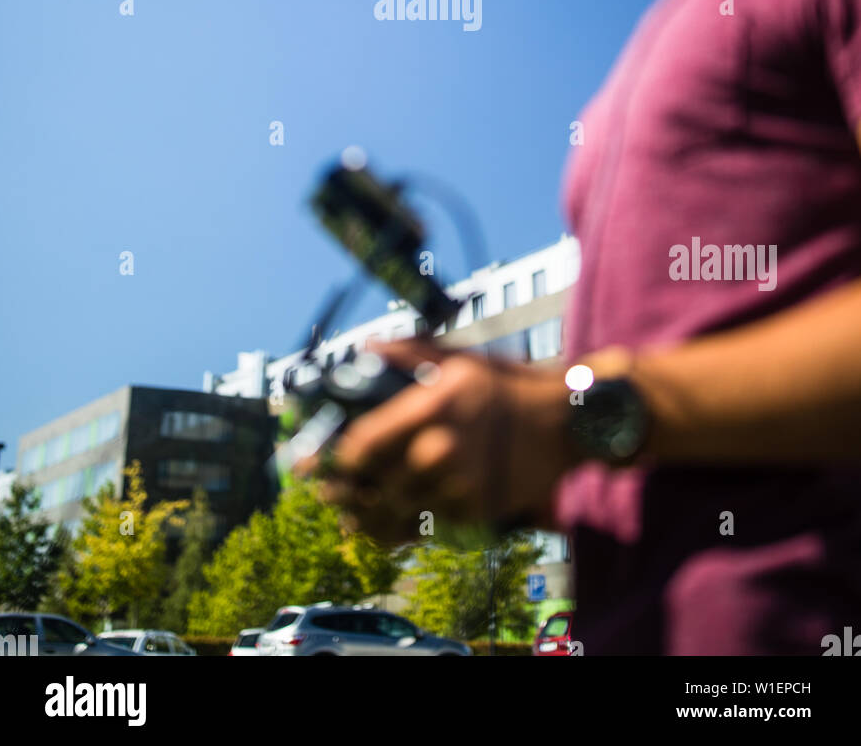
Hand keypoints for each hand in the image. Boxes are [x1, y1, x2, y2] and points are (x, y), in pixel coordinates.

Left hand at [296, 337, 575, 542]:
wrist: (563, 424)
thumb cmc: (506, 385)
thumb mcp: (458, 359)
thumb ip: (409, 354)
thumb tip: (366, 349)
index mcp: (433, 408)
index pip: (366, 443)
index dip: (335, 459)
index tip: (316, 463)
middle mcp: (442, 450)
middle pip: (374, 485)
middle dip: (345, 493)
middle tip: (325, 494)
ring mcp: (459, 486)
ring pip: (396, 514)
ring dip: (366, 520)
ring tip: (349, 519)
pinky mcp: (475, 513)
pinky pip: (428, 527)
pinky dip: (404, 530)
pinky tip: (387, 529)